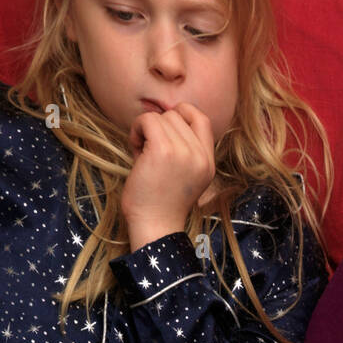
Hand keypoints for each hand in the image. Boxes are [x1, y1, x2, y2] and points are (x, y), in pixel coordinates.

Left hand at [121, 101, 215, 247]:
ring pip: (162, 117)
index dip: (182, 115)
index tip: (165, 130)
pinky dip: (137, 128)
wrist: (153, 227)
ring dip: (146, 129)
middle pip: (178, 116)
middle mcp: (200, 156)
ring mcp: (184, 152)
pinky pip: (148, 120)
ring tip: (141, 153)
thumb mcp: (184, 177)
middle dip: (159, 127)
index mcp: (208, 163)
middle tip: (148, 150)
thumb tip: (163, 118)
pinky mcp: (163, 150)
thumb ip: (183, 151)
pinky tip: (134, 147)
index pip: (202, 119)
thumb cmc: (159, 205)